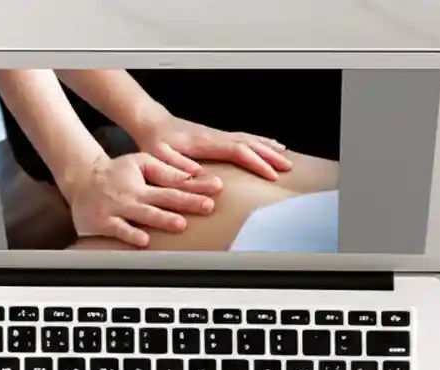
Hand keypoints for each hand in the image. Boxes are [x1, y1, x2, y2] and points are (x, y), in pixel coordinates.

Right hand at [60, 153, 222, 246]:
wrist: (79, 179)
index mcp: (144, 182)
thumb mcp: (139, 162)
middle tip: (208, 206)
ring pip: (143, 215)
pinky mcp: (103, 223)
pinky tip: (144, 240)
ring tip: (180, 223)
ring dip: (162, 219)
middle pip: (164, 199)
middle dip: (187, 202)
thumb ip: (165, 169)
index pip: (175, 184)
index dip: (196, 187)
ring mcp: (118, 209)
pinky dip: (131, 235)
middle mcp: (133, 195)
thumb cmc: (115, 173)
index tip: (217, 188)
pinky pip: (118, 230)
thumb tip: (193, 173)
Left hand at [133, 114, 292, 180]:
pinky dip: (260, 141)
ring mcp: (218, 134)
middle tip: (287, 168)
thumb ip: (176, 166)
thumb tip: (198, 175)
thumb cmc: (154, 141)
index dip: (256, 162)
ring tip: (285, 157)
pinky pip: (244, 138)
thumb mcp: (158, 156)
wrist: (152, 123)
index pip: (237, 151)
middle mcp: (215, 136)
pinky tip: (269, 145)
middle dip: (270, 156)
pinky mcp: (218, 136)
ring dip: (268, 148)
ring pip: (249, 138)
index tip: (271, 174)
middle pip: (249, 143)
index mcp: (204, 142)